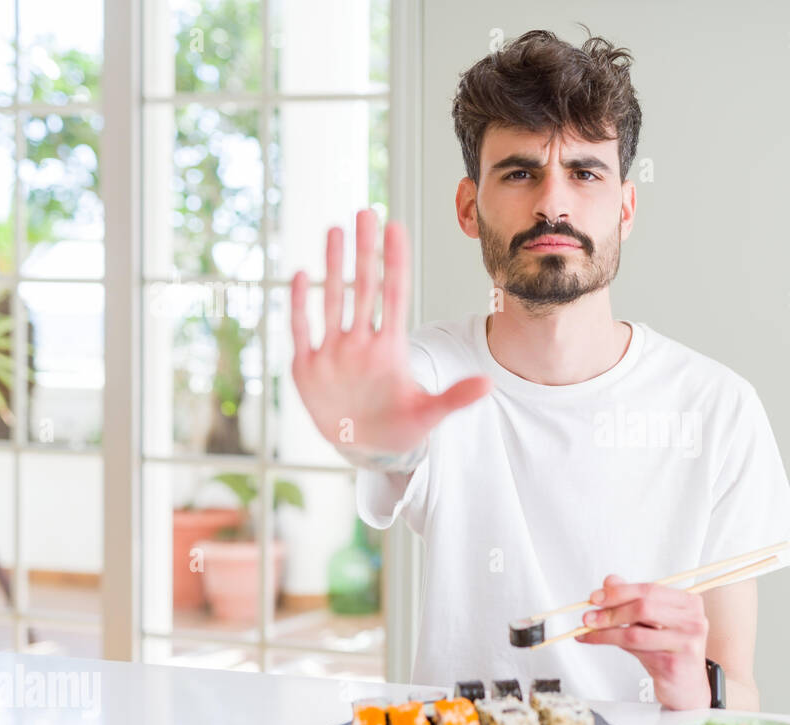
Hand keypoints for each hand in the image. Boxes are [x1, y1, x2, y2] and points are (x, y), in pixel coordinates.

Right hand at [290, 209, 492, 465]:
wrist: (365, 448)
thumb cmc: (400, 426)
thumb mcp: (429, 414)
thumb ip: (455, 398)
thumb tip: (489, 384)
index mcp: (390, 349)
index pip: (394, 295)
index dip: (395, 262)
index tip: (396, 228)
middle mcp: (361, 342)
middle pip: (363, 288)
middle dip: (364, 251)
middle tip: (365, 211)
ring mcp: (334, 352)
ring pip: (333, 300)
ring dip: (333, 266)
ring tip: (336, 229)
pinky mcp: (309, 368)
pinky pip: (303, 330)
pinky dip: (300, 305)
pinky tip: (302, 275)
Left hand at [576, 574, 711, 709]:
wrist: (686, 686)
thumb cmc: (669, 650)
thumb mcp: (653, 621)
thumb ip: (633, 599)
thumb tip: (610, 581)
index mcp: (689, 602)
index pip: (649, 590)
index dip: (619, 592)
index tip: (596, 597)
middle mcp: (693, 620)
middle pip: (643, 608)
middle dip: (610, 611)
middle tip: (588, 617)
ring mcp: (686, 643)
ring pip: (635, 632)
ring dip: (605, 632)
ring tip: (587, 631)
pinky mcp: (674, 664)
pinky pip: (635, 652)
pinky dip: (612, 644)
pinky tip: (598, 641)